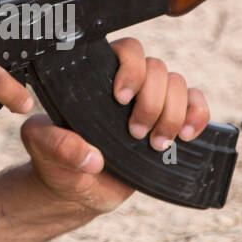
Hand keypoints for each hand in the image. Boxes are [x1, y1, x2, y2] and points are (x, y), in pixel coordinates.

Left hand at [21, 39, 209, 212]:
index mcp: (98, 77)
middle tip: (136, 133)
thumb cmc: (56, 161)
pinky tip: (185, 136)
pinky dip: (198, 116)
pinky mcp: (170, 122)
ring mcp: (152, 102)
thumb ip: (57, 145)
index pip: (127, 51)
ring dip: (172, 114)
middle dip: (152, 102)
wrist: (77, 190)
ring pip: (178, 85)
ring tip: (156, 144)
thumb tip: (91, 157)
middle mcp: (129, 84)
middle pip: (158, 68)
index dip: (131, 69)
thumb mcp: (43, 149)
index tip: (120, 98)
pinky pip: (195, 105)